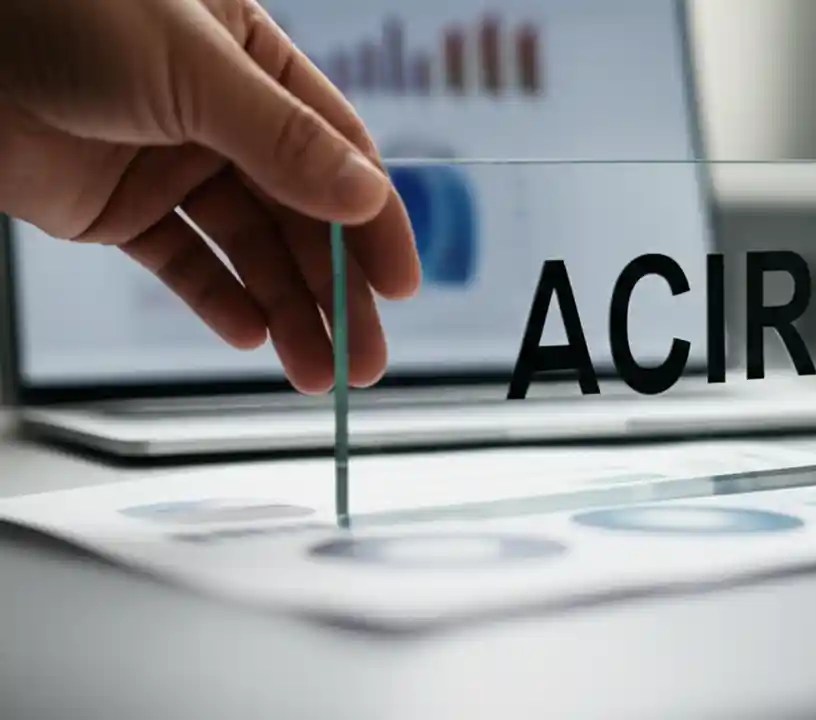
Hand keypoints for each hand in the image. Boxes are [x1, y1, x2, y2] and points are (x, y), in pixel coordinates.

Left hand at [0, 0, 420, 393]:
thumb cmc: (65, 11)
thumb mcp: (191, 71)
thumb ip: (282, 140)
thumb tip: (366, 198)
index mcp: (256, 60)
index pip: (340, 150)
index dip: (374, 221)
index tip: (399, 284)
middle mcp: (225, 115)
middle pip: (300, 214)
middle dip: (336, 289)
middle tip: (364, 358)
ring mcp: (172, 163)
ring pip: (247, 249)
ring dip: (285, 309)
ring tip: (313, 370)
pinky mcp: (119, 207)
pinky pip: (181, 261)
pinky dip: (215, 300)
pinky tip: (250, 335)